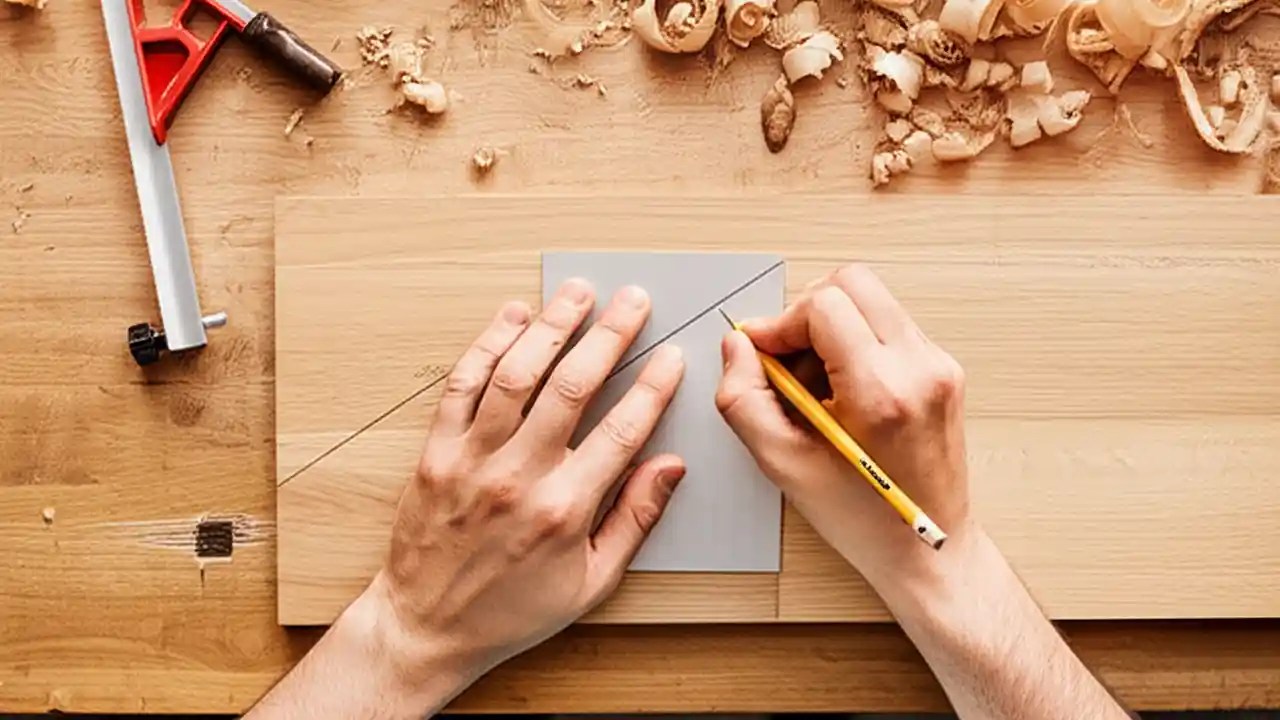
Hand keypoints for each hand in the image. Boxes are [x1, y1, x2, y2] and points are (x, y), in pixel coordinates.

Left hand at [369, 280, 685, 688]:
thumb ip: (635, 519)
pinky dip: (487, 345)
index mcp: (563, 510)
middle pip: (572, 386)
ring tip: (578, 293)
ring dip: (551, 326)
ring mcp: (472, 460)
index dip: (653, 388)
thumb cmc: (512, 610)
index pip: (621, 431)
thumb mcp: (592, 582)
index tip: (672, 357)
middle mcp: (518, 476)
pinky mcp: (436, 453)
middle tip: (633, 300)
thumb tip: (670, 467)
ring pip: (515, 374)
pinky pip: (462, 386)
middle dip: (609, 336)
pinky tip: (512, 317)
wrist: (426, 628)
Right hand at [715, 264, 969, 589]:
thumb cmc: (863, 519)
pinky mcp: (944, 370)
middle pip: (852, 283)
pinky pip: (888, 326)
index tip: (761, 351)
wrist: (929, 552)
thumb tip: (738, 345)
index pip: (824, 304)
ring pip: (871, 301)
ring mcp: (938, 366)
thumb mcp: (782, 463)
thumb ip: (743, 397)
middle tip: (787, 362)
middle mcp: (919, 368)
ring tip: (815, 385)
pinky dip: (855, 343)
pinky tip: (841, 392)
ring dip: (831, 329)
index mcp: (882, 392)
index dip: (780, 321)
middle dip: (806, 313)